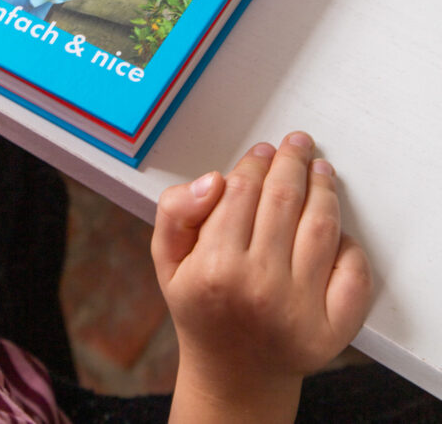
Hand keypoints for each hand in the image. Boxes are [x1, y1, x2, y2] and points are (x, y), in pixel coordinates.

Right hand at [152, 133, 371, 423]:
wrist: (232, 374)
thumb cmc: (201, 307)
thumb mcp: (168, 258)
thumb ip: (176, 210)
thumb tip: (213, 180)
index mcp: (214, 268)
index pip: (241, 191)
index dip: (255, 162)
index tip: (263, 150)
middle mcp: (259, 288)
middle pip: (284, 198)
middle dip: (292, 161)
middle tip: (297, 145)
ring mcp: (300, 310)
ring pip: (321, 224)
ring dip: (323, 187)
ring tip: (320, 170)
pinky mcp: (333, 329)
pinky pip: (352, 268)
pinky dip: (348, 242)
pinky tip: (335, 225)